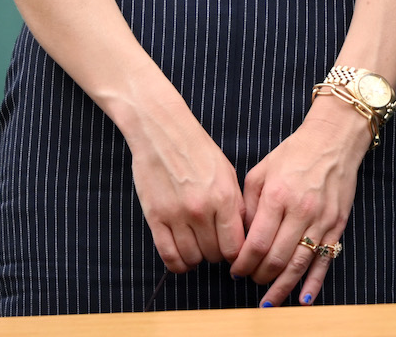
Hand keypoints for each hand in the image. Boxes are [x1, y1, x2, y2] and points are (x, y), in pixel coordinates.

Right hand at [127, 104, 244, 272]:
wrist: (163, 133)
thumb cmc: (199, 151)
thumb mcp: (228, 174)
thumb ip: (236, 206)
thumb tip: (240, 236)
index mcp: (224, 197)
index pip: (235, 246)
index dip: (236, 254)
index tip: (233, 252)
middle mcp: (201, 209)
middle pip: (214, 255)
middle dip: (217, 254)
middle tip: (213, 245)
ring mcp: (176, 215)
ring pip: (192, 258)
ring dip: (196, 258)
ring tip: (197, 247)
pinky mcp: (155, 218)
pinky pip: (168, 255)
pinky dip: (177, 263)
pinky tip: (181, 256)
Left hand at [235, 96, 371, 305]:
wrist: (333, 140)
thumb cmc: (293, 153)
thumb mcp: (260, 171)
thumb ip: (248, 205)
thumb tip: (242, 238)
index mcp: (278, 197)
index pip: (257, 243)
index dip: (243, 263)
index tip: (235, 271)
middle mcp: (301, 211)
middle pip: (277, 258)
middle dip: (259, 276)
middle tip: (250, 280)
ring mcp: (322, 220)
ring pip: (299, 264)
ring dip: (282, 287)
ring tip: (268, 303)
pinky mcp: (337, 224)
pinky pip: (325, 260)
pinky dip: (314, 283)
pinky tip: (303, 299)